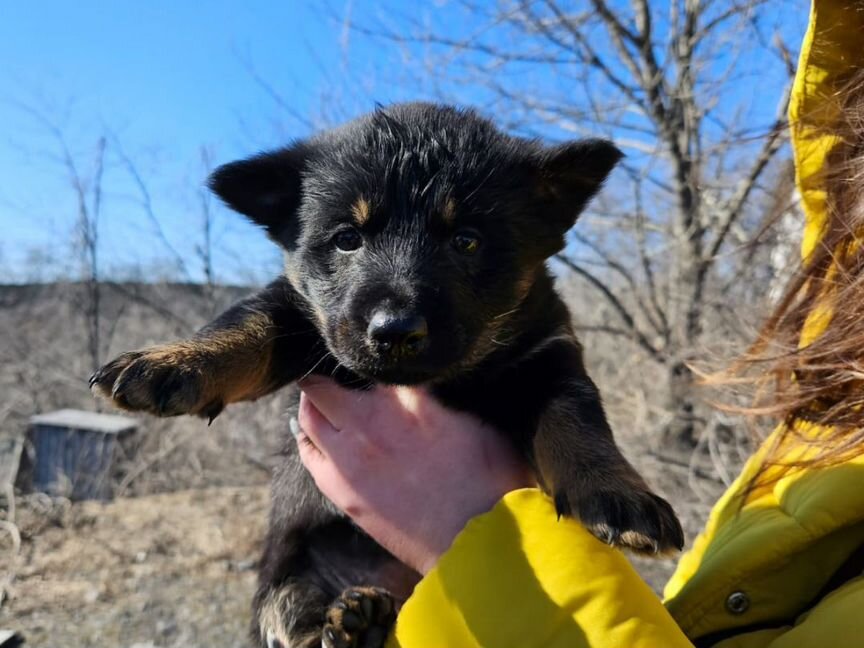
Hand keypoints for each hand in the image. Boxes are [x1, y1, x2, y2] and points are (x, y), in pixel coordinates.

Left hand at [296, 377, 533, 574]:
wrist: (476, 541)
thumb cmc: (489, 483)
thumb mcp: (478, 424)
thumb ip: (443, 401)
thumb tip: (427, 390)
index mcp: (411, 396)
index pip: (372, 364)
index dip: (372, 364)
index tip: (374, 365)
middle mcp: (373, 416)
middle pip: (328, 381)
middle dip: (329, 377)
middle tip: (336, 379)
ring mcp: (351, 452)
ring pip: (310, 410)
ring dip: (314, 401)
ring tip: (319, 401)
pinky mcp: (339, 486)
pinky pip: (307, 451)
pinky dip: (307, 437)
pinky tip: (310, 434)